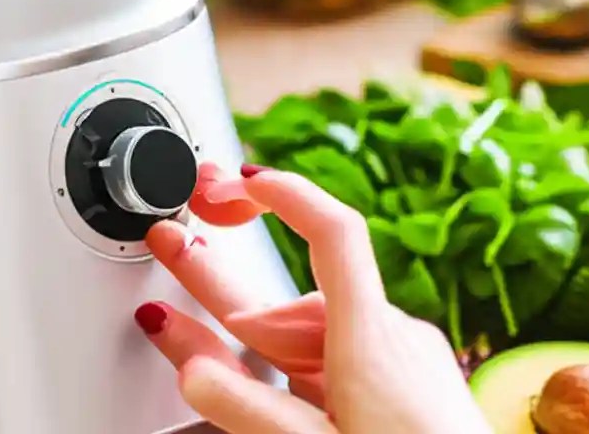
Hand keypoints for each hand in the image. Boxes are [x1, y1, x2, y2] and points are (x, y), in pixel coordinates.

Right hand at [134, 164, 492, 433]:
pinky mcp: (415, 385)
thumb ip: (248, 407)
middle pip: (300, 292)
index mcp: (373, 341)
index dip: (285, 194)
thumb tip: (189, 365)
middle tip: (173, 241)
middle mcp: (395, 336)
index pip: (332, 233)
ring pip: (319, 332)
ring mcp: (409, 360)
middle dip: (228, 275)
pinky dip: (305, 365)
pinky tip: (291, 400)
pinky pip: (346, 357)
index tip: (239, 180)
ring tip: (211, 357)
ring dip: (265, 339)